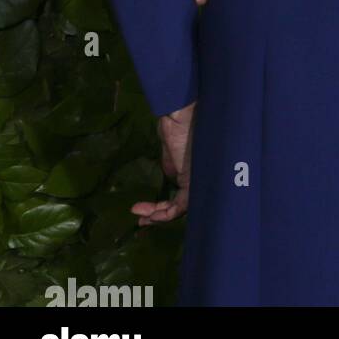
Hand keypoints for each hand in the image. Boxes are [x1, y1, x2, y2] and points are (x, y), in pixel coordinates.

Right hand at [132, 102, 194, 225]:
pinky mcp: (193, 183)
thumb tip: (170, 179)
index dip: (162, 207)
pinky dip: (163, 214)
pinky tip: (149, 215)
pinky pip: (180, 206)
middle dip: (159, 215)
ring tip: (141, 219)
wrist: (179, 118)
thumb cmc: (175, 129)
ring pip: (180, 209)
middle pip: (181, 205)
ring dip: (158, 217)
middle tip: (141, 220)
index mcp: (193, 171)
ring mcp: (197, 182)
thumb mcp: (171, 153)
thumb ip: (172, 168)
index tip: (143, 209)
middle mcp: (197, 179)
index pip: (181, 196)